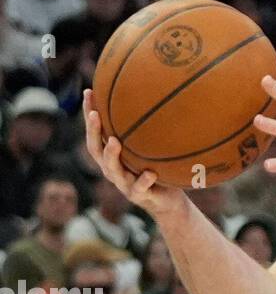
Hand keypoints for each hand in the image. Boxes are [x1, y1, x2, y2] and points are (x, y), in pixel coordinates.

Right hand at [82, 90, 186, 217]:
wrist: (167, 201)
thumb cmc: (158, 169)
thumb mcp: (151, 147)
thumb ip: (148, 129)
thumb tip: (158, 94)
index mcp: (112, 156)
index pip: (95, 132)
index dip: (89, 113)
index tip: (89, 91)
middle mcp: (112, 169)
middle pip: (96, 150)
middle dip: (93, 132)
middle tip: (95, 115)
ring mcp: (124, 183)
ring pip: (112, 170)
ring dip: (112, 155)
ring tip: (115, 141)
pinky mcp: (139, 195)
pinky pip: (140, 188)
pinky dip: (144, 180)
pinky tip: (150, 173)